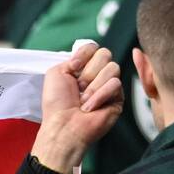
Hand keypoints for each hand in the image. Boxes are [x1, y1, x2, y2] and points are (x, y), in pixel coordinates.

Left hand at [30, 41, 123, 173]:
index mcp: (83, 68)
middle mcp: (97, 75)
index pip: (94, 47)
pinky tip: (90, 107)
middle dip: (88, 72)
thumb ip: (71, 58)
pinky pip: (115, 84)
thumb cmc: (57, 104)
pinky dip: (100, 96)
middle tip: (78, 88)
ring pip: (112, 68)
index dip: (84, 55)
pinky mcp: (118, 98)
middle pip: (105, 54)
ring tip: (83, 101)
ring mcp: (109, 86)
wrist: (63, 126)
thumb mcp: (55, 73)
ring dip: (93, 86)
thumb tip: (86, 56)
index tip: (73, 68)